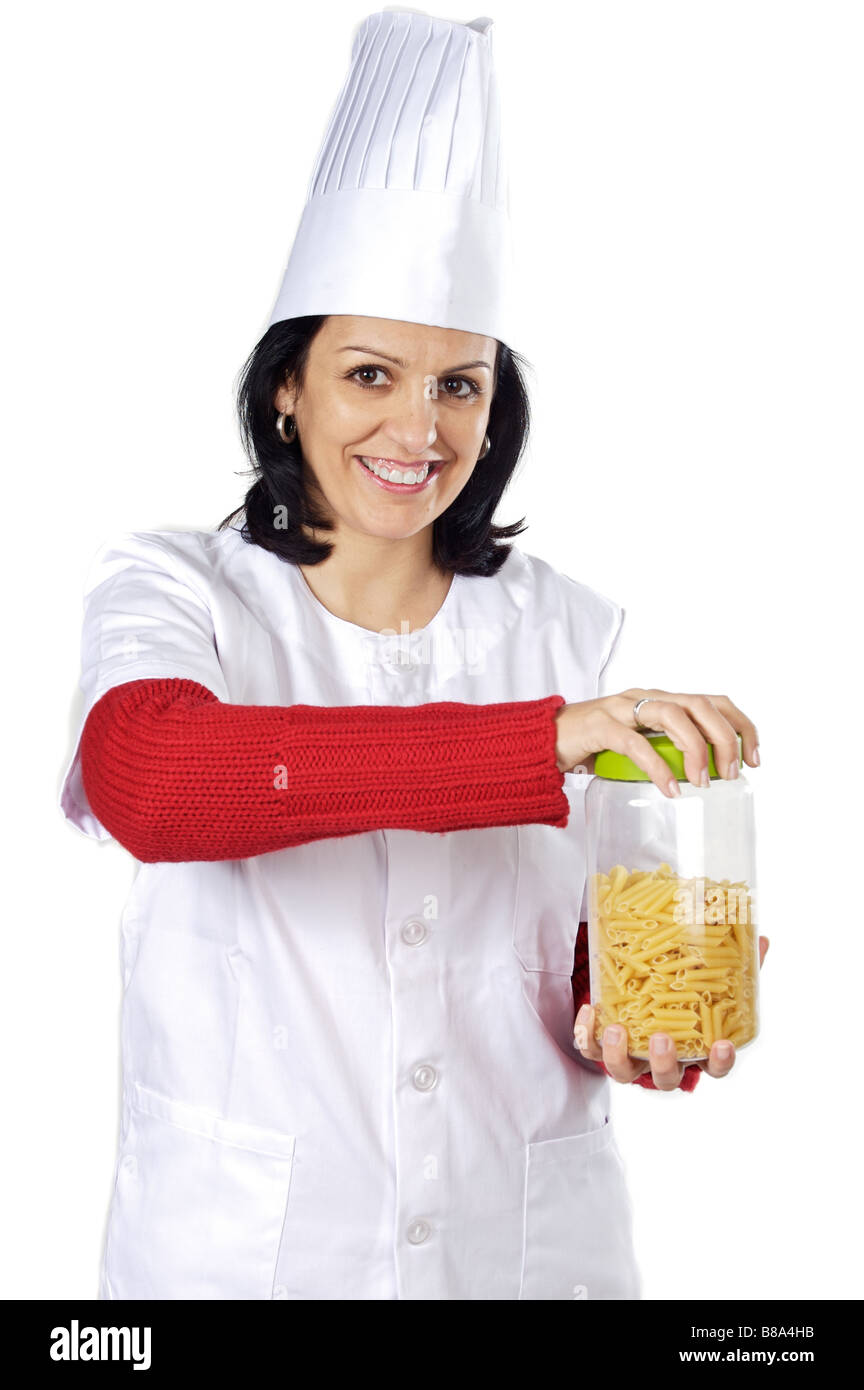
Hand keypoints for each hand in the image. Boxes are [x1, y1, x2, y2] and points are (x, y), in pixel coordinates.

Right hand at [554, 688, 759, 792]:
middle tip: (731, 774)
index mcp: (660, 699)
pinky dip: (657, 767)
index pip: (713, 701)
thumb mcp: (638, 744)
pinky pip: (636, 743)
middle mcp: (645, 696)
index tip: (755, 759)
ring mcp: (622, 708)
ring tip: (703, 783)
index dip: (741, 725)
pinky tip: (669, 789)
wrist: (541, 740)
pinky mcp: (600, 726)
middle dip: (725, 738)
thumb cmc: (591, 745)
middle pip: (701, 704)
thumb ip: (664, 750)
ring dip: (696, 750)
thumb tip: (702, 779)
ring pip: (674, 715)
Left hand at [573, 937, 768, 1087]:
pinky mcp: (602, 1046)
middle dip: (664, 1062)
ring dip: (618, 1054)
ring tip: (617, 1027)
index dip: (720, 1062)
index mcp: (693, 1049)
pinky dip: (587, 1034)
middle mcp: (663, 1060)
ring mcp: (631, 1056)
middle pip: (666, 1078)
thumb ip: (737, 966)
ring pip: (624, 1072)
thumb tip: (761, 939)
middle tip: (661, 1039)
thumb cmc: (682, 994)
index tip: (723, 1045)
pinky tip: (591, 1011)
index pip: (714, 1067)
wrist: (637, 996)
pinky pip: (591, 1049)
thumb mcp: (710, 979)